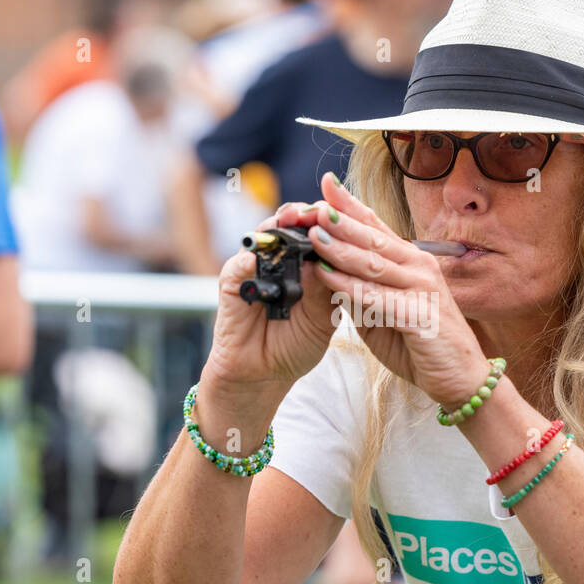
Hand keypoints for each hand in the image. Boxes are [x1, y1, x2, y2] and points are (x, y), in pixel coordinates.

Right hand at [203, 198, 341, 396]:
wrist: (262, 374)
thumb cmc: (296, 345)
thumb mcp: (322, 320)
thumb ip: (325, 290)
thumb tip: (329, 256)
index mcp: (310, 266)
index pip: (322, 234)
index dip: (334, 223)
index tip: (350, 215)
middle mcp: (282, 259)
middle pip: (294, 225)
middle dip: (308, 215)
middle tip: (321, 209)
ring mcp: (256, 266)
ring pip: (268, 234)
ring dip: (282, 225)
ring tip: (297, 219)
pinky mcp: (233, 281)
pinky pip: (241, 262)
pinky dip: (254, 255)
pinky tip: (267, 251)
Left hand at [309, 172, 488, 407]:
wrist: (459, 378)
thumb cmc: (420, 344)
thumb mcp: (382, 314)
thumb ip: (359, 293)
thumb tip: (326, 274)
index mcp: (410, 262)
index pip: (377, 225)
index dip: (351, 204)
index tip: (326, 184)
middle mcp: (418, 267)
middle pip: (374, 237)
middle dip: (340, 220)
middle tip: (312, 205)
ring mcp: (422, 288)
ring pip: (374, 263)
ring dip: (341, 248)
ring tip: (314, 234)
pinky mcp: (420, 314)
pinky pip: (377, 297)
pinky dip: (350, 286)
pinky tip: (326, 277)